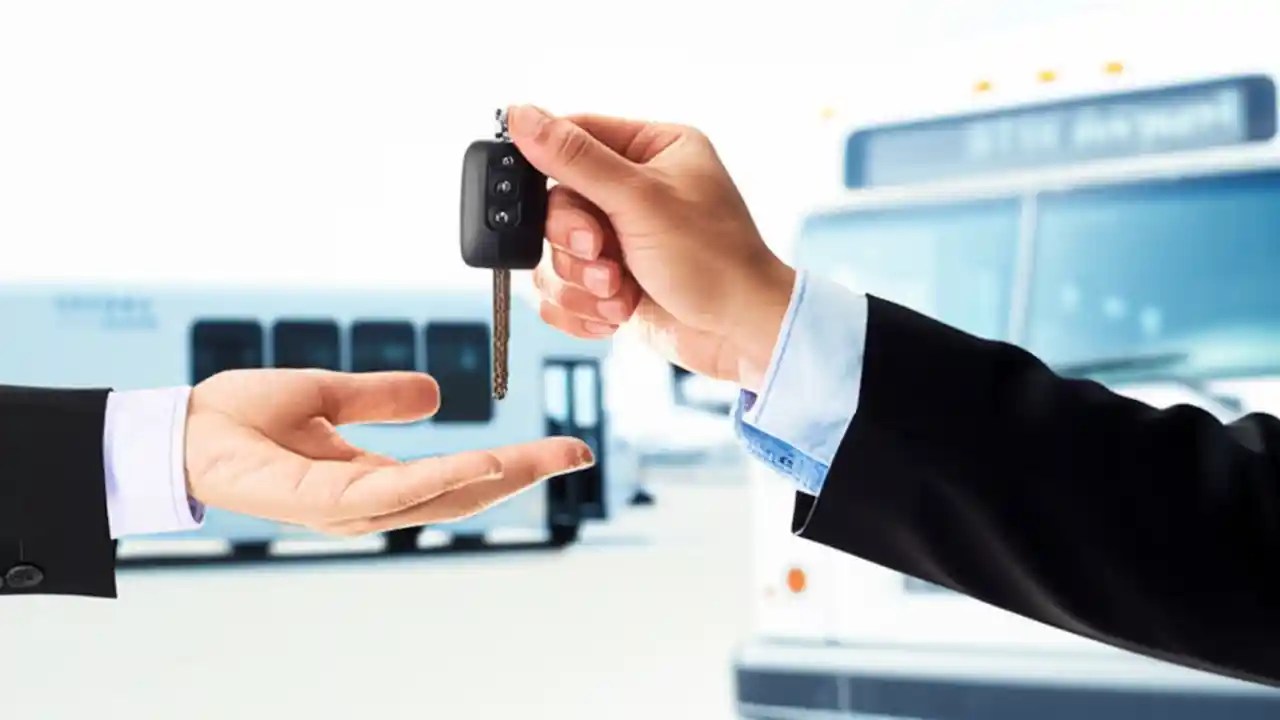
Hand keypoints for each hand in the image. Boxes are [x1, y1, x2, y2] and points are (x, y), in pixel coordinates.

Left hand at [183, 369, 592, 535]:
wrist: (180, 429)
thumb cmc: (240, 418)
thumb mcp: (326, 395)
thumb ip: (380, 397)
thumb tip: (438, 394)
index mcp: (375, 479)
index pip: (458, 479)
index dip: (513, 466)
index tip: (563, 449)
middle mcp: (370, 504)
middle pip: (463, 495)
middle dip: (525, 476)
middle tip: (579, 452)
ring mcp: (349, 509)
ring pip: (440, 498)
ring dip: (499, 479)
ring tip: (549, 457)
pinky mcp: (323, 503)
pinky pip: (393, 492)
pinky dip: (441, 478)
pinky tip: (481, 460)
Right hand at [507, 104, 795, 391]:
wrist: (741, 336)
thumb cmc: (714, 262)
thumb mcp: (640, 200)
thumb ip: (575, 159)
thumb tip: (522, 115)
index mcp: (653, 149)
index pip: (574, 135)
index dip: (548, 166)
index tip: (530, 189)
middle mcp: (636, 190)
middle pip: (557, 202)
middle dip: (574, 241)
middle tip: (602, 254)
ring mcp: (623, 239)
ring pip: (555, 253)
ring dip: (580, 281)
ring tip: (619, 293)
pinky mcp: (613, 283)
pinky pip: (565, 290)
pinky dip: (582, 308)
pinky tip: (615, 314)